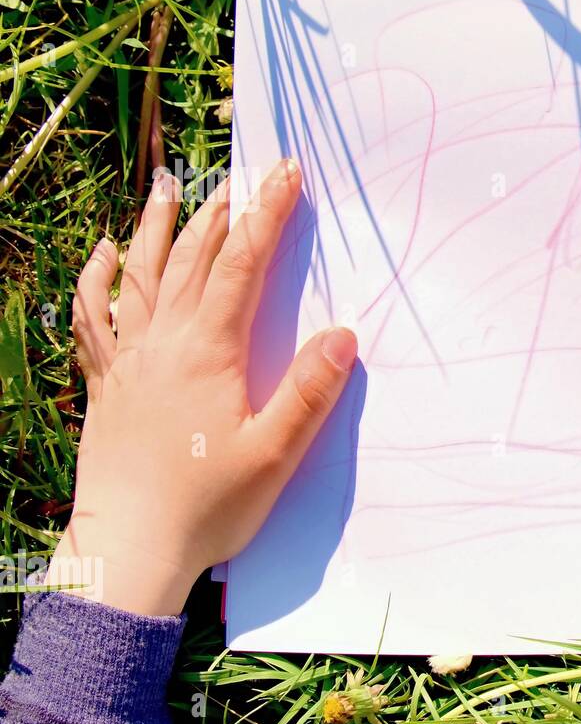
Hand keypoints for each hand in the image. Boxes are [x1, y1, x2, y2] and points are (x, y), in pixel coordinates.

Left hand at [47, 160, 357, 616]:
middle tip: (246, 173)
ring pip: (141, 276)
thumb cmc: (205, 506)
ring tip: (171, 186)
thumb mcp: (273, 455)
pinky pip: (95, 318)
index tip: (287, 174)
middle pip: (193, 258)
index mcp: (206, 352)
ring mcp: (127, 361)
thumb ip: (307, 392)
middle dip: (223, 210)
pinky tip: (104, 257)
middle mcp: (161, 344)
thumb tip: (343, 334)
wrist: (128, 550)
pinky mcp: (106, 384)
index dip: (266, 214)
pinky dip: (98, 281)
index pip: (241, 265)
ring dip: (159, 227)